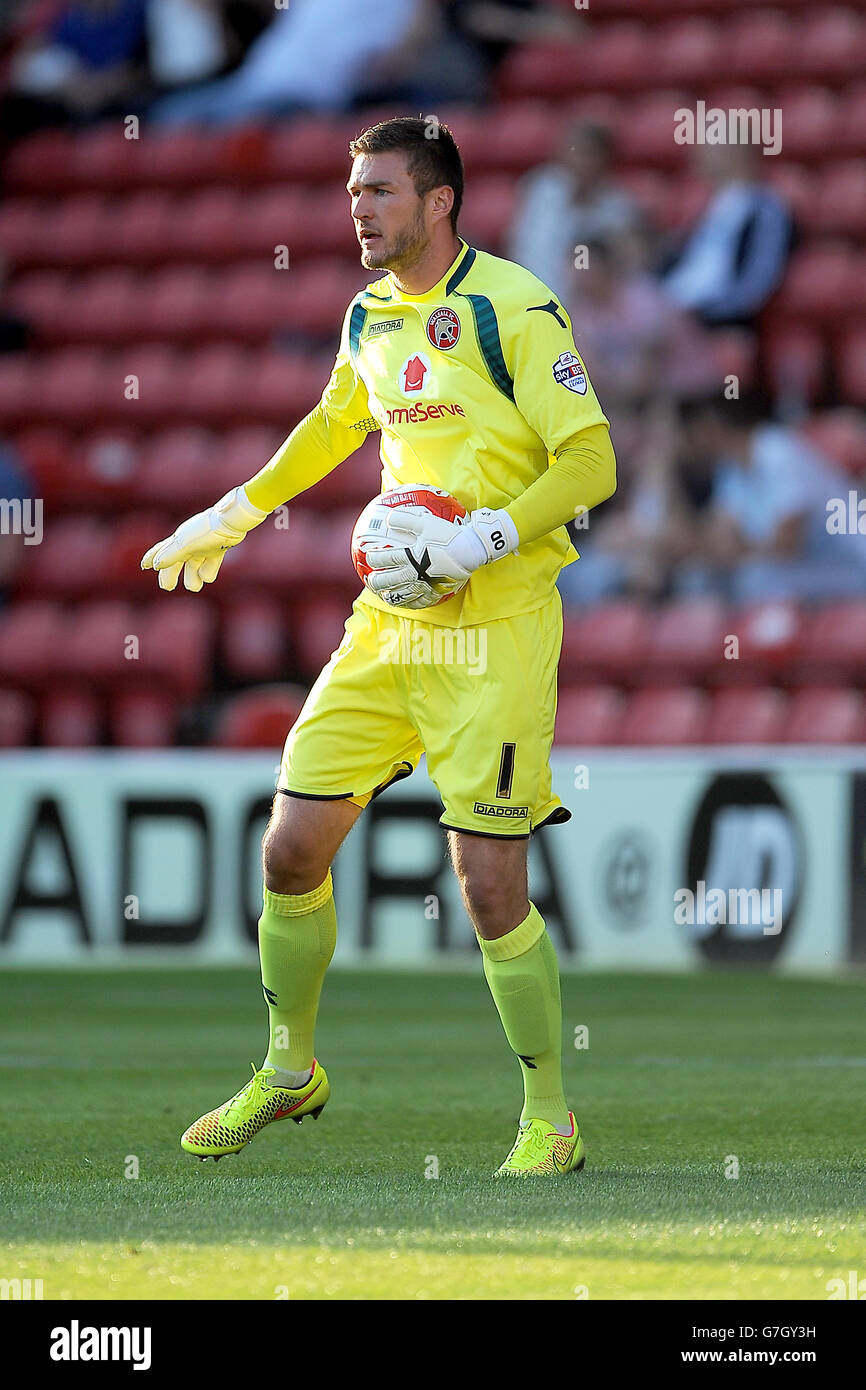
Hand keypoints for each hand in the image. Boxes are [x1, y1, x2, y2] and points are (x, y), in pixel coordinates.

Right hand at [141, 485, 267, 591]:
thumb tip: (155, 566)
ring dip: (192, 577)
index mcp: (178, 539)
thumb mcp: (185, 544)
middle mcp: (189, 543)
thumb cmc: (206, 531)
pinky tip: (207, 574)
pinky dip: (208, 571)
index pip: (161, 550)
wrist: (231, 522)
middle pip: (176, 562)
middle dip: (170, 574)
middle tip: (167, 587)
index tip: (144, 565)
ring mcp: (203, 547)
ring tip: (194, 586)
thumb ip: (170, 555)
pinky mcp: (217, 551)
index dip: (152, 557)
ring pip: (193, 567)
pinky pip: (209, 566)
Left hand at [363, 505, 518, 597]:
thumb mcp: (425, 521)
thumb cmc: (447, 534)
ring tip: (384, 595)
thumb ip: (404, 519)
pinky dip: (409, 603)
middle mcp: (413, 573)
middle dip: (376, 581)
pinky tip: (406, 603)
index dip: (373, 558)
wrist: (470, 550)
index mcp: (409, 556)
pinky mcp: (435, 593)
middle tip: (371, 580)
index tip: (369, 557)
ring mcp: (423, 585)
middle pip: (387, 581)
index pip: (384, 559)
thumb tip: (387, 518)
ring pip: (400, 595)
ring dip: (389, 595)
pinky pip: (418, 602)